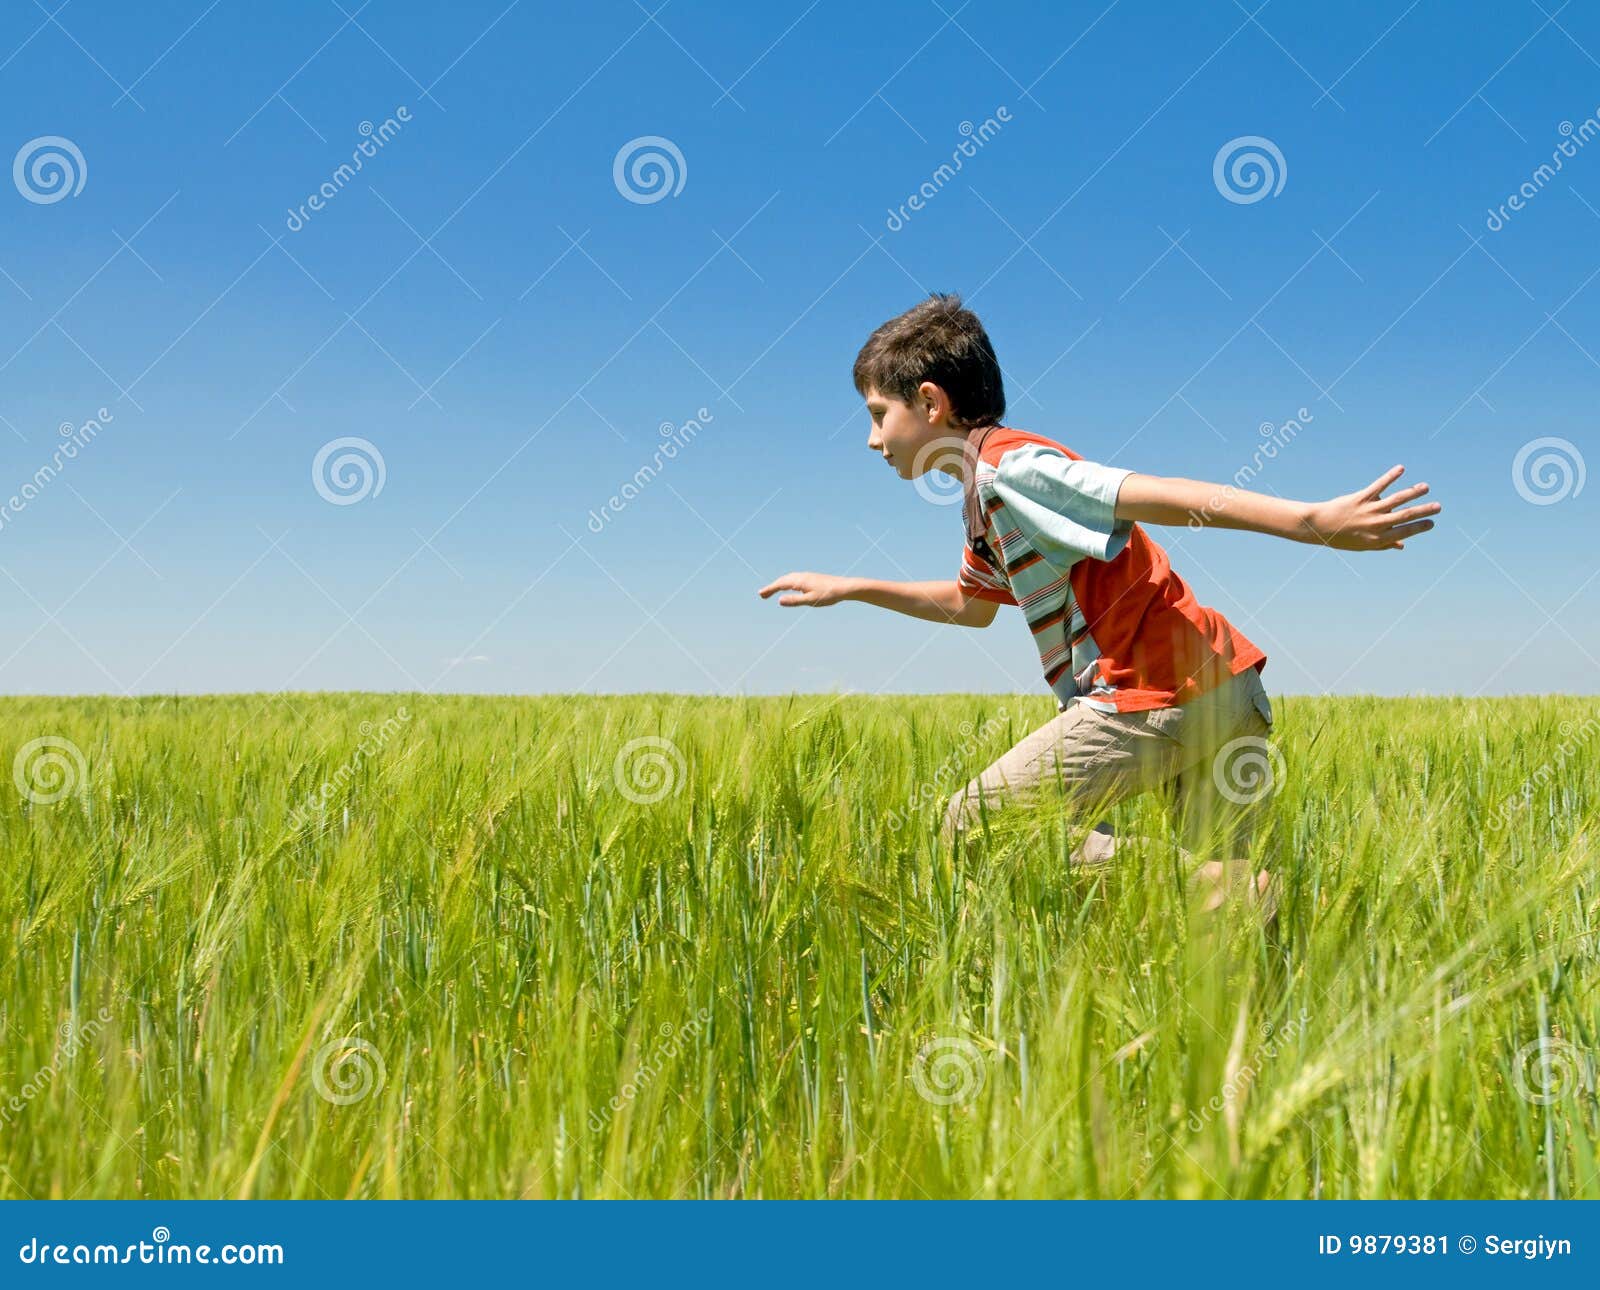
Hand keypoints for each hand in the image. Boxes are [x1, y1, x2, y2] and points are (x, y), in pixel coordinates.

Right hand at [757, 572, 854, 606]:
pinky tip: (789, 587)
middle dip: (771, 587)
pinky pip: (794, 578)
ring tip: (772, 591)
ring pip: (788, 578)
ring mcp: (806, 576)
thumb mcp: (810, 601)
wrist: (844, 587)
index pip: (780, 584)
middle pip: (782, 580)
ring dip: (778, 584)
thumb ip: (794, 601)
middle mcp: (801, 576)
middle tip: (762, 595)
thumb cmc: (828, 595)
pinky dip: (786, 582)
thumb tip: (779, 600)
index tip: (760, 594)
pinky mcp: (811, 578)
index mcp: (799, 581)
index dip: (769, 589)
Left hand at [1304, 465, 1440, 550]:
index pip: (1404, 532)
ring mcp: (1368, 510)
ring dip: (1413, 492)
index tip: (1432, 522)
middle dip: (1423, 510)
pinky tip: (1401, 469)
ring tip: (1425, 487)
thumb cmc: (1343, 537)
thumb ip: (1383, 544)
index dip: (1419, 527)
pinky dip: (1390, 476)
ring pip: (1395, 500)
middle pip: (1404, 516)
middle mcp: (1375, 525)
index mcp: (1377, 539)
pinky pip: (1379, 486)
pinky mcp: (1360, 498)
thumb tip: (1403, 545)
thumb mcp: (1363, 545)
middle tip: (1438, 506)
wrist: (1319, 527)